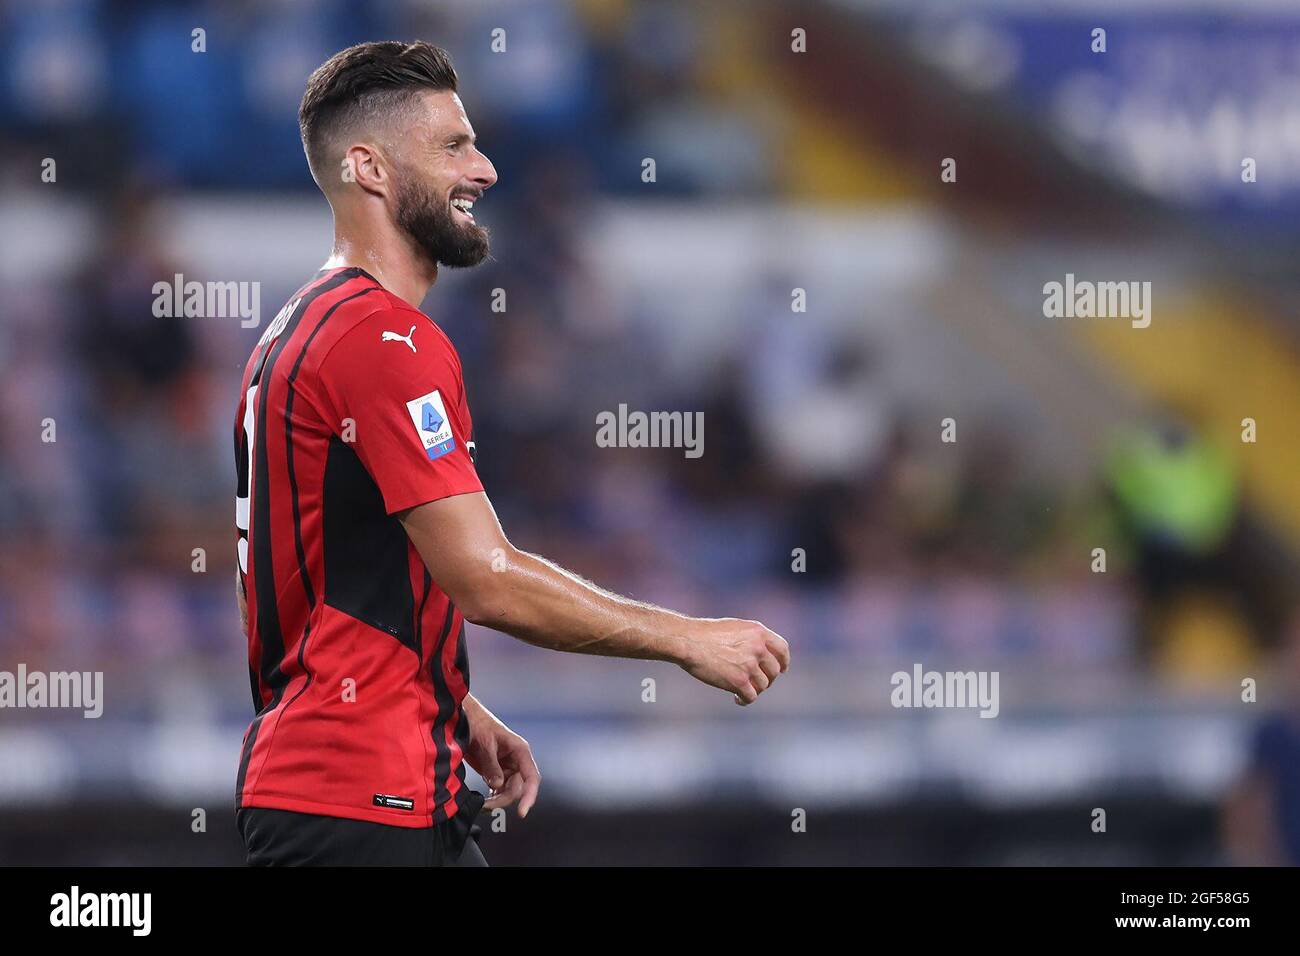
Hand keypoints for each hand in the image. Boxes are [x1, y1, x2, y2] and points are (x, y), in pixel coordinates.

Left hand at [463, 695, 540, 816]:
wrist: (465, 719)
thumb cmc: (478, 725)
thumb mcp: (485, 744)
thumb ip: (491, 765)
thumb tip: (497, 785)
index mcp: (520, 751)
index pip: (531, 778)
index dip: (529, 796)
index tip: (522, 813)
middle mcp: (517, 761)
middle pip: (518, 789)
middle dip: (503, 800)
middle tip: (485, 806)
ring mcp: (507, 767)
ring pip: (508, 791)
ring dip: (497, 800)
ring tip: (481, 804)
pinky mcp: (497, 771)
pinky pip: (499, 789)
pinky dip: (492, 797)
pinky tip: (483, 800)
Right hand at [680, 618, 789, 704]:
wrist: (687, 641)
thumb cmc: (705, 634)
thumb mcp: (735, 628)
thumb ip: (752, 639)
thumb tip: (763, 655)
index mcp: (758, 632)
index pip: (782, 649)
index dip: (784, 661)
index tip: (782, 669)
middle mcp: (758, 647)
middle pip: (774, 670)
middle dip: (767, 679)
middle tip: (755, 683)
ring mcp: (749, 665)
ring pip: (763, 685)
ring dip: (754, 690)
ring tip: (741, 691)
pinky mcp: (739, 681)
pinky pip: (751, 696)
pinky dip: (745, 700)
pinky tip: (737, 699)